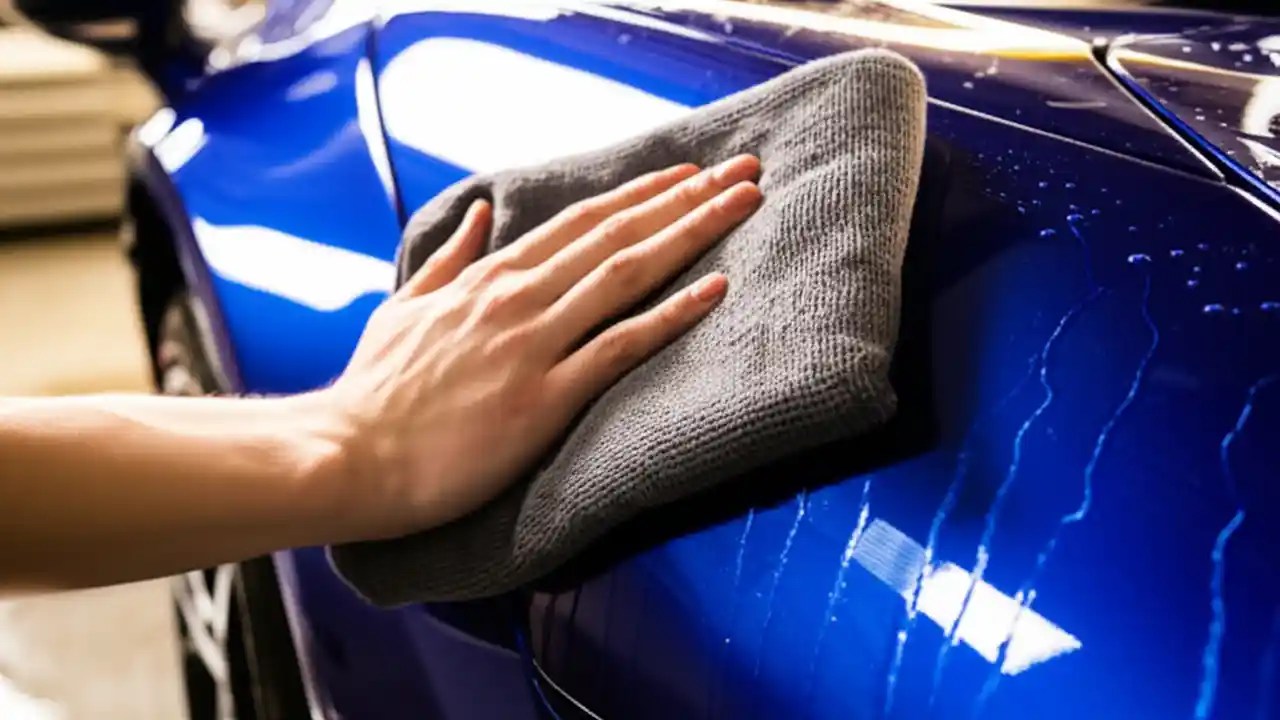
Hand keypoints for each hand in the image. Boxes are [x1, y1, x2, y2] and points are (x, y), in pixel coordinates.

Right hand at [320, 155, 761, 540]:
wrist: (349, 457)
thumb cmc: (374, 392)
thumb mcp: (405, 306)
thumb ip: (450, 258)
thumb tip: (482, 213)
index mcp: (489, 279)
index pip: (580, 223)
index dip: (639, 195)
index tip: (686, 173)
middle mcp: (518, 299)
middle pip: (617, 235)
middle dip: (685, 200)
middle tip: (741, 173)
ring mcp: (533, 344)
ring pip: (627, 275)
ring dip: (691, 234)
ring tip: (742, 206)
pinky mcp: (545, 398)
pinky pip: (621, 347)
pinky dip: (671, 314)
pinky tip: (714, 289)